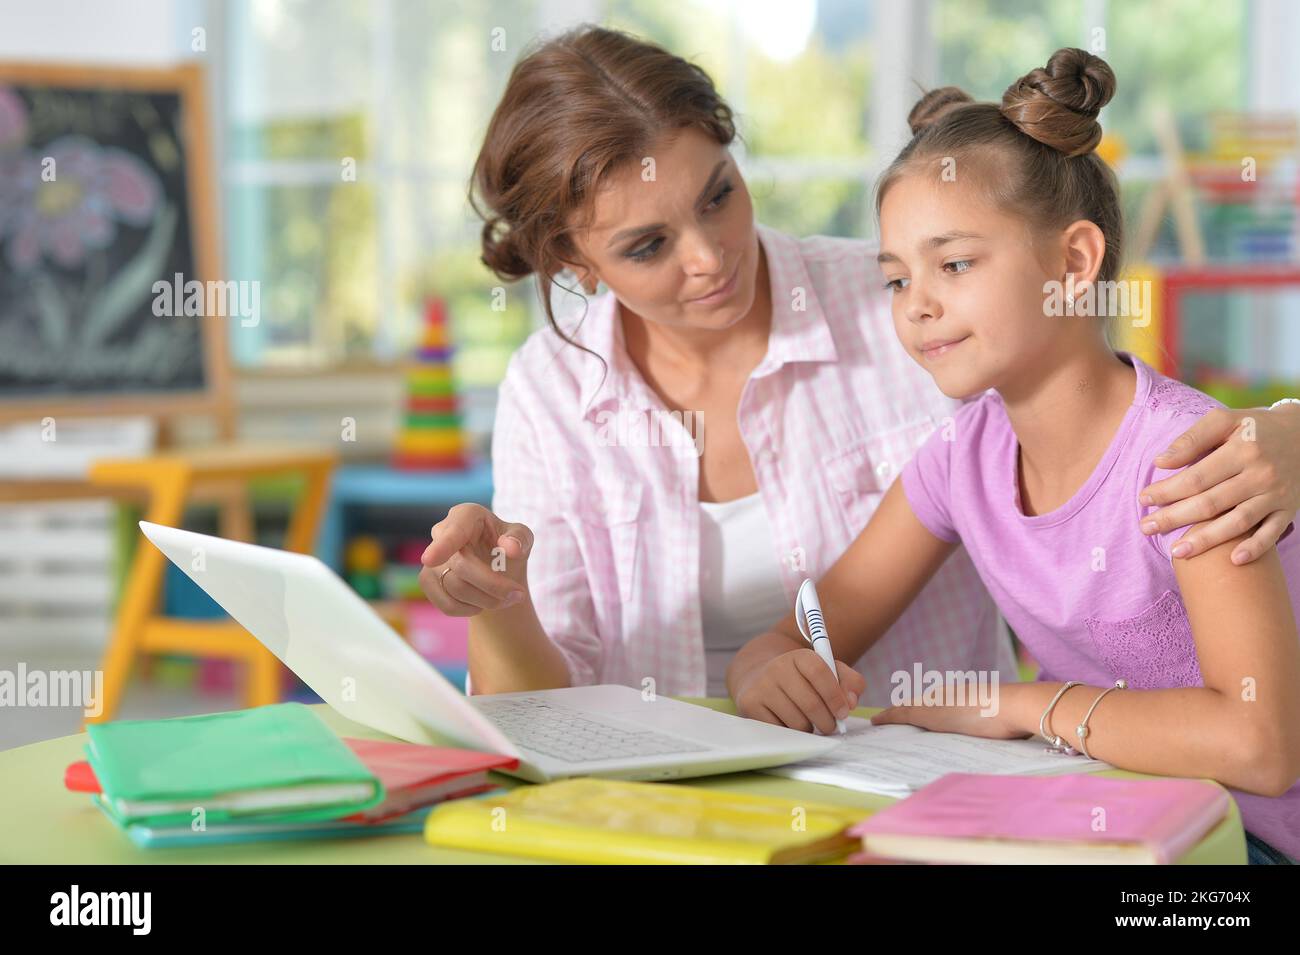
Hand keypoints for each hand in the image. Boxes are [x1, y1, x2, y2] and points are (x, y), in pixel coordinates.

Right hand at [418, 503, 532, 616]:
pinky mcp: (427, 580)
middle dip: (493, 585)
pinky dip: (471, 609)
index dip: (443, 545)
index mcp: (466, 515)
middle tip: (518, 595)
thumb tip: (511, 548)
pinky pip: (447, 605)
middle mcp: (442, 532)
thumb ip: (520, 538)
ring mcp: (430, 558)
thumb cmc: (508, 545)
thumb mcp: (522, 537)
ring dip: (487, 600)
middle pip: (461, 567)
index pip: (454, 531)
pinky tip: (483, 602)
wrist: (497, 568)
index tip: (431, 559)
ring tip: (507, 598)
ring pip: (455, 588)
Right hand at [734, 647, 865, 734]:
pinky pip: (781, 730)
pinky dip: (792, 733)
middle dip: (828, 722)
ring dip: (810, 728)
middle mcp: (777, 667)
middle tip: (831, 726)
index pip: (820, 673)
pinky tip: (790, 722)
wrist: (759, 677)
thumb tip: (851, 702)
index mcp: (799, 656)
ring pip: (797, 722)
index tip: (844, 712)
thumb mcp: (828, 672)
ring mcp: (761, 686)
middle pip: (811, 704)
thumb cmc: (802, 678)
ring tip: (808, 722)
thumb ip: (850, 682)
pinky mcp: (750, 704)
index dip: (835, 697)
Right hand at [870, 699, 1027, 738]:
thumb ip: (905, 714)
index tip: (881, 730)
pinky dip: (952, 736)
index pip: (908, 707)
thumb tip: (877, 717)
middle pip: (926, 714)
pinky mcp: (988, 718)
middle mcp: (952, 698)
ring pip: (946, 722)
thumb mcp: (932, 713)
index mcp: (936, 696)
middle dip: (911, 726)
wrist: (1016, 708)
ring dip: (933, 733)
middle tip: (898, 744)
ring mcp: (971, 707)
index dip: (894, 718)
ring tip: (923, 749)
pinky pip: (963, 729)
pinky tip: (956, 746)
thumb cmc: (971, 711)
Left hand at [1140, 404, 1299, 563]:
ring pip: (1238, 522)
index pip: (1196, 477)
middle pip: (1211, 503)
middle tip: (1146, 529)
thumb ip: (1192, 439)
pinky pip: (1272, 533)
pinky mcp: (1289, 510)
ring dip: (1206, 540)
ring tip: (1176, 553)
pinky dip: (1255, 548)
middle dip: (1175, 518)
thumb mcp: (1224, 421)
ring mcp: (1276, 494)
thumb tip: (1160, 462)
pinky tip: (1233, 560)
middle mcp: (1260, 474)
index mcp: (1242, 450)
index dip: (1167, 491)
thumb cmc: (1254, 428)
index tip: (1144, 499)